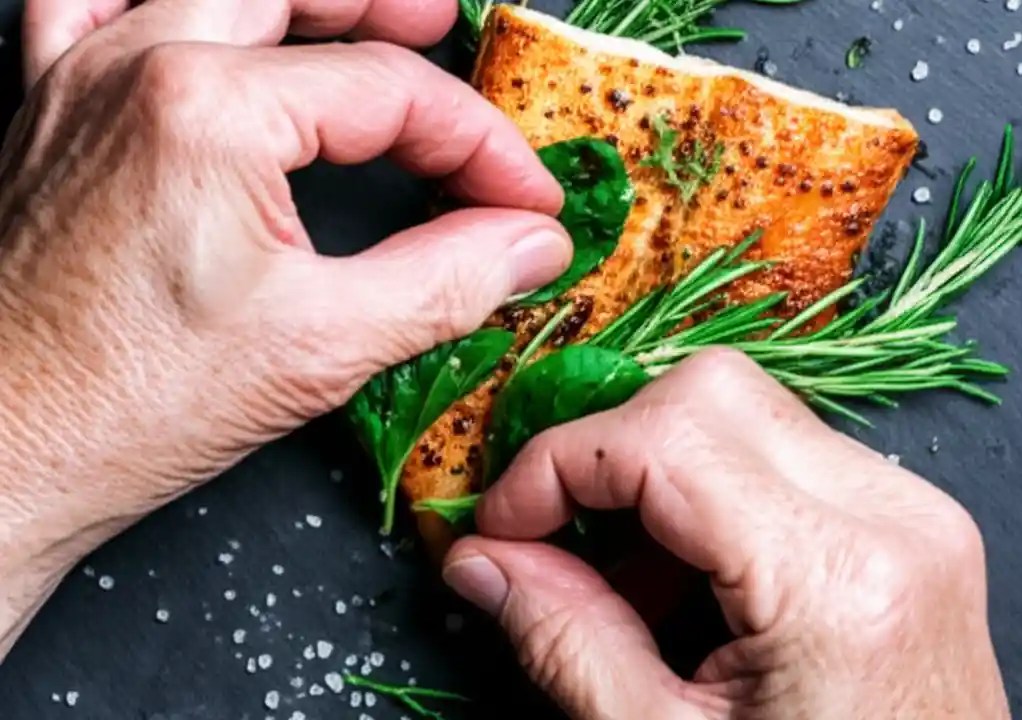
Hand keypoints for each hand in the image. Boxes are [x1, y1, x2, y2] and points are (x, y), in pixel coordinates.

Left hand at [0, 0, 569, 651]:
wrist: (2, 459)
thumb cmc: (130, 409)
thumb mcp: (325, 347)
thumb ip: (451, 278)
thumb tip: (528, 242)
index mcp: (211, 111)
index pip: (391, 91)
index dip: (481, 145)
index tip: (524, 201)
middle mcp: (137, 68)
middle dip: (391, 10)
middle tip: (449, 30)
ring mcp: (81, 81)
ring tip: (357, 13)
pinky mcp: (49, 112)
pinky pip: (89, 4)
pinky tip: (199, 18)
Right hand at [444, 350, 1009, 718]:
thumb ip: (567, 643)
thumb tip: (485, 561)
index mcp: (835, 580)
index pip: (668, 437)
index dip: (557, 465)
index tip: (504, 524)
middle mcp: (894, 522)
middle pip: (712, 392)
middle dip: (609, 451)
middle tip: (554, 535)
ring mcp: (916, 516)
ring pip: (749, 411)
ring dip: (660, 475)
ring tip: (629, 584)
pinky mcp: (912, 526)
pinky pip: (790, 458)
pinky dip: (714, 498)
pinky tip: (691, 584)